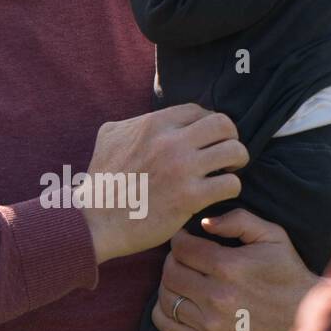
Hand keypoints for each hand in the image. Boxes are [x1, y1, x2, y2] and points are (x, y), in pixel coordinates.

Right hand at [81, 104, 247, 263]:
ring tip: (226, 173)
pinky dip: (230, 188)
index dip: (209, 123)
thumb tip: (148, 121)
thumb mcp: (108, 137)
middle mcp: (171, 141)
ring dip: (236, 163)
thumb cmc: (101, 182)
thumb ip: (132, 123)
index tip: (208, 139)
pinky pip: (230, 184)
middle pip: (224, 125)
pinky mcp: (189, 198)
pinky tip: (218, 195)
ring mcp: (182, 169)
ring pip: (234, 152)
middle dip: (230, 138)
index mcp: (154, 124)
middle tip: (225, 154)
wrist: (94, 220)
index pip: (199, 111)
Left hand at [151, 207, 317, 330]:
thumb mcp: (272, 236)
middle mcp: (218, 296)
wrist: (303, 322)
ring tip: (183, 280)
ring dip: (169, 285)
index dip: (180, 240)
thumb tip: (203, 222)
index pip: (181, 247)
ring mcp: (212, 324)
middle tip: (184, 260)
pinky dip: (163, 311)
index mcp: (230, 266)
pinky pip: (167, 325)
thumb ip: (238, 220)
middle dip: (173, 260)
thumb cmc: (287, 274)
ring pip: (166, 297)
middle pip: (170, 271)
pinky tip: (178, 302)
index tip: (187, 241)